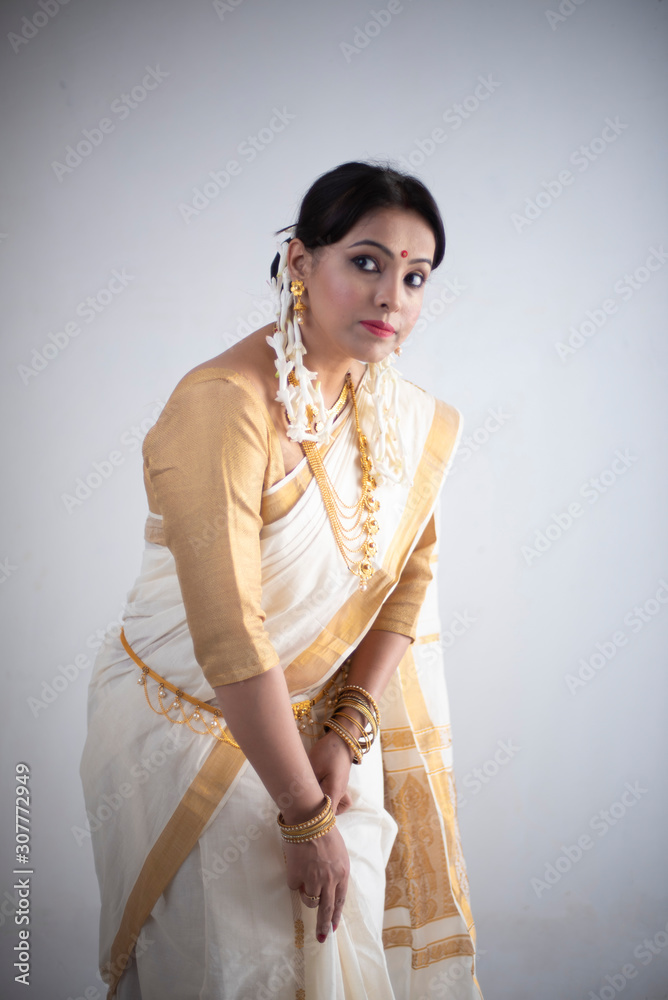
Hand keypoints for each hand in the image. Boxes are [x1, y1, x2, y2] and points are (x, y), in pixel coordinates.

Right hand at [284, 824, 349, 940]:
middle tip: (321, 937)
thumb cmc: (326, 832)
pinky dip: (295, 880)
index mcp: (342, 873)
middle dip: (323, 925)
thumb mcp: (340, 854)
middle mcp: (329, 880)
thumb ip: (336, 872)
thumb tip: (329, 889)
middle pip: (325, 909)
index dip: (335, 916)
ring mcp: (312, 879)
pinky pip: (295, 886)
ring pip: (309, 899)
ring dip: (307, 894)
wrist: (309, 819)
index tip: (332, 928)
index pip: (340, 901)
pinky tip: (297, 866)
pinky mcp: (296, 875)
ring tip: (306, 879)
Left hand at [308, 730, 353, 814]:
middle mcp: (341, 793)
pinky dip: (329, 799)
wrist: (342, 739)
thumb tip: (297, 798)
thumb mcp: (313, 767)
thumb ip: (308, 785)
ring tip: (312, 801)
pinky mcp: (339, 783)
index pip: (326, 815)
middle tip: (302, 809)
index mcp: (335, 791)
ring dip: (326, 808)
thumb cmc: (328, 752)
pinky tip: (318, 791)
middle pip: (331, 813)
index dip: (314, 819)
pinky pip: (337, 798)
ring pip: (336, 807)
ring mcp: (342, 788)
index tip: (300, 818)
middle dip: (317, 815)